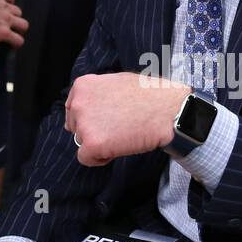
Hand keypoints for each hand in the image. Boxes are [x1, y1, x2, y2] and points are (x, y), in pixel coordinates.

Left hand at [0, 0, 27, 73]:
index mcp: (3, 33)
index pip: (20, 41)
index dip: (16, 44)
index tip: (9, 45)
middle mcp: (7, 19)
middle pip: (24, 24)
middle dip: (20, 29)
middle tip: (10, 31)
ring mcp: (4, 5)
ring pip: (18, 11)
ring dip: (15, 16)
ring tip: (6, 18)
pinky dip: (9, 1)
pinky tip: (2, 4)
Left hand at [65, 73, 189, 166]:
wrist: (168, 112)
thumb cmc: (149, 96)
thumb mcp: (116, 82)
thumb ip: (98, 94)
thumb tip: (89, 107)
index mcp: (83, 86)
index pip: (73, 109)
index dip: (91, 117)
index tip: (107, 119)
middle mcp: (79, 103)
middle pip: (75, 126)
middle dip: (92, 130)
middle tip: (117, 127)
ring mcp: (85, 124)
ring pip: (82, 142)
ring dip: (99, 143)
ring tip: (122, 135)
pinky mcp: (92, 144)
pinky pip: (86, 159)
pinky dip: (100, 158)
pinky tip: (118, 148)